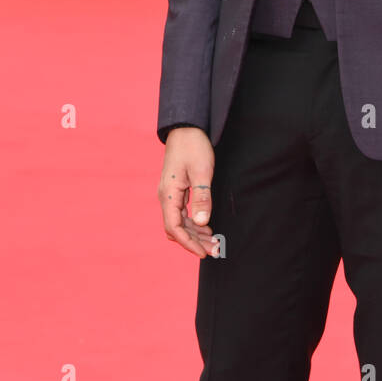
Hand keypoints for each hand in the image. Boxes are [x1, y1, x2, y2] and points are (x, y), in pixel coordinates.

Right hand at [157, 127, 217, 257]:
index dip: (189, 243)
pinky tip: (206, 226)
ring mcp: (170, 194)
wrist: (186, 127)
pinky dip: (193, 223)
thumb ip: (202, 197)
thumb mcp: (201, 172)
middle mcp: (166, 197)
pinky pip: (182, 213)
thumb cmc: (194, 146)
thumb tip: (200, 223)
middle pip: (177, 228)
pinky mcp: (176, 190)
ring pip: (180, 222)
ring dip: (195, 234)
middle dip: (194, 241)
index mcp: (169, 194)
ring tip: (214, 241)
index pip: (174, 228)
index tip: (204, 253)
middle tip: (215, 250)